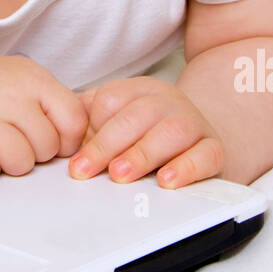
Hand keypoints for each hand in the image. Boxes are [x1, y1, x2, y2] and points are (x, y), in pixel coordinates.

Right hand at [0, 54, 89, 183]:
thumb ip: (56, 103)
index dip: (64, 139)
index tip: (47, 135)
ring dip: (9, 164)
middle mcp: (6, 93)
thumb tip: (87, 141)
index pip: (73, 122)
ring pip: (20, 164)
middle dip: (35, 152)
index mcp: (31, 77)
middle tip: (12, 136)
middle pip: (47, 148)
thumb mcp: (27, 80)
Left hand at [69, 75, 225, 187]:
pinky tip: (166, 181)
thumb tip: (58, 139)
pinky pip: (206, 155)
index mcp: (140, 90)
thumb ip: (89, 124)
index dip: (92, 127)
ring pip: (171, 132)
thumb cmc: (148, 134)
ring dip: (142, 154)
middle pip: (139, 115)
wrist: (196, 140)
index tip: (74, 157)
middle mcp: (169, 101)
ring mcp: (194, 123)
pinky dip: (187, 168)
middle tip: (86, 170)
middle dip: (108, 144)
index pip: (113, 100)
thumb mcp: (117, 121)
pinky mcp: (214, 149)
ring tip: (120, 175)